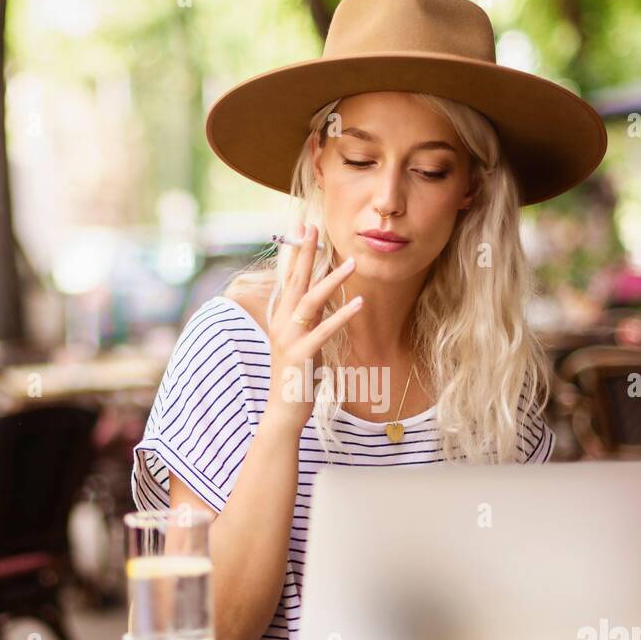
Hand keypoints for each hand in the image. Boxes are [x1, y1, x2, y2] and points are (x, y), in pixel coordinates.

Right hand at [262, 223, 360, 436]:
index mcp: (281, 319)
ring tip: (352, 262)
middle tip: (315, 227)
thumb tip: (322, 301)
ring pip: (310, 302)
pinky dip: (342, 316)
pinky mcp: (301, 356)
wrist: (283, 412)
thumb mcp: (302, 342)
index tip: (302, 227)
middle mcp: (281, 324)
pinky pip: (324, 331)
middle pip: (294, 281)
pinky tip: (359, 302)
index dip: (295, 252)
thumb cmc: (296, 378)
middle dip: (305, 253)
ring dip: (331, 280)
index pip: (288, 279)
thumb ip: (309, 321)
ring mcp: (289, 339)